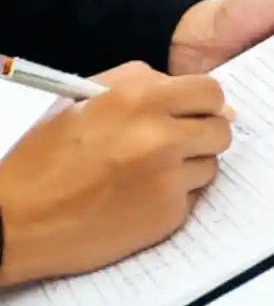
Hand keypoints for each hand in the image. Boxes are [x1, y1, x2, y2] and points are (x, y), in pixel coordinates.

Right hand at [0, 62, 232, 286]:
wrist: (17, 220)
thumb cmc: (46, 157)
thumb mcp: (84, 100)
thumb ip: (143, 85)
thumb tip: (208, 99)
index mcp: (138, 98)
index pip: (211, 91)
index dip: (205, 102)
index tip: (194, 112)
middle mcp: (160, 136)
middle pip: (221, 129)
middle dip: (202, 134)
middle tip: (174, 143)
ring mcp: (168, 178)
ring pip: (211, 164)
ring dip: (189, 166)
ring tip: (147, 172)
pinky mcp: (169, 213)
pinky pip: (194, 195)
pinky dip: (175, 195)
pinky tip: (140, 197)